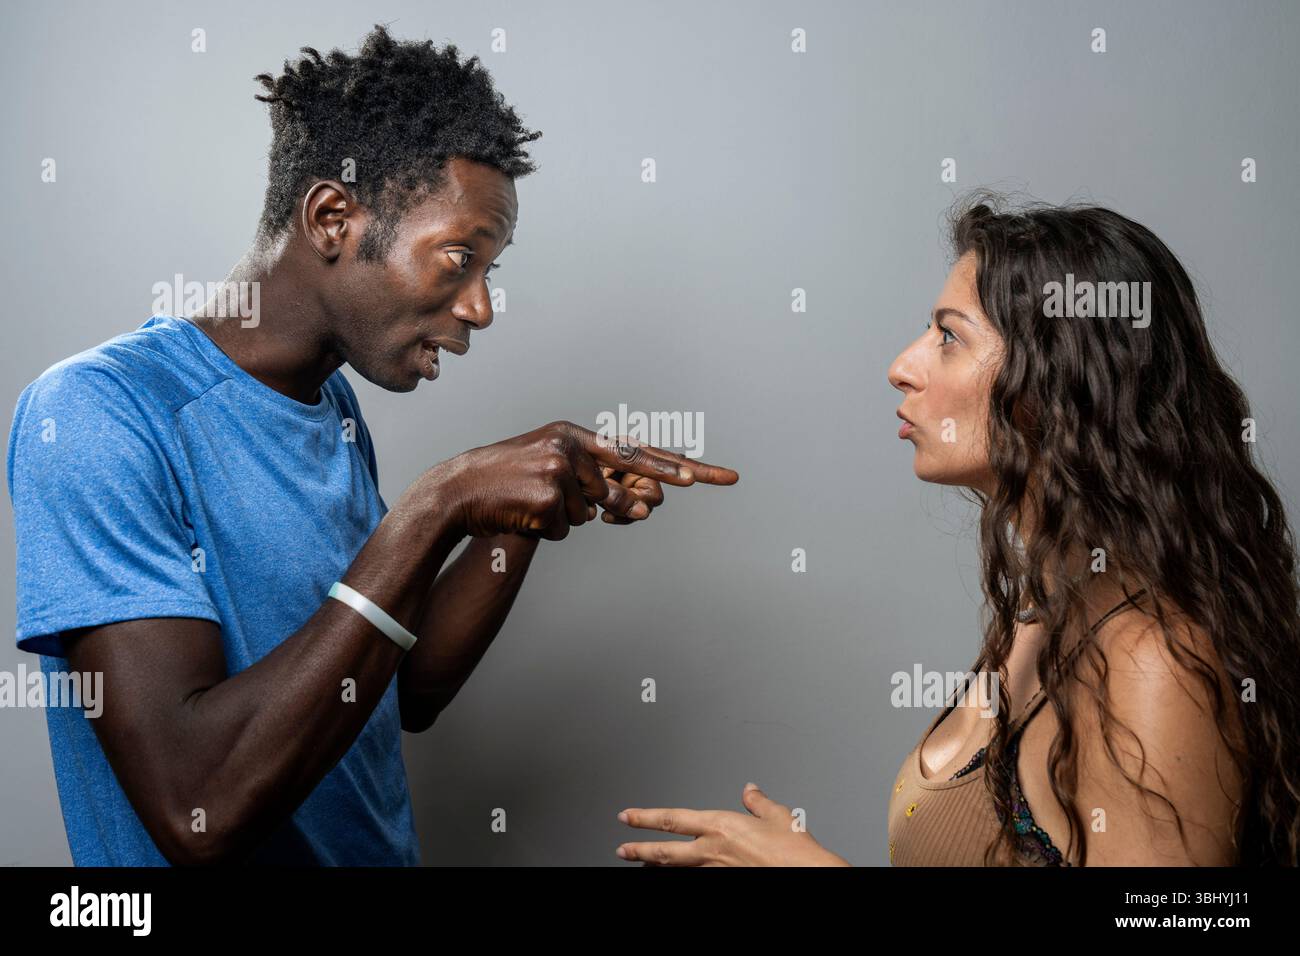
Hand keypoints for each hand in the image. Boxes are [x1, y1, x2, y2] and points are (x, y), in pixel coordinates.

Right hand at [437, 421, 737, 539]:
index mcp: (572, 435)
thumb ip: (593, 482)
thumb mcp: (551, 470)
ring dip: (562, 520)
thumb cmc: (508, 482)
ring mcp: (557, 473)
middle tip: (590, 507)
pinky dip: (547, 531)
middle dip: (611, 507)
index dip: (667, 467)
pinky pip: (565, 530)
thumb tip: (640, 508)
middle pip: (612, 492)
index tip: (700, 477)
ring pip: (587, 515)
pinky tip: (521, 516)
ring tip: (529, 505)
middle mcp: (568, 448)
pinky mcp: (546, 500)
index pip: (631, 451)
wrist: (458, 492)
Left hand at [616, 783, 850, 866]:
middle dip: (640, 848)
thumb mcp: (778, 816)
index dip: (645, 817)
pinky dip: (684, 876)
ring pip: (677, 869)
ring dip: (657, 865)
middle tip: (622, 848)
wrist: (808, 874)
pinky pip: (697, 879)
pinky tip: (678, 875)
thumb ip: (758, 802)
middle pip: (665, 849)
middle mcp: (713, 850)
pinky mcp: (725, 883)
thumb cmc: (795, 852)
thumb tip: (750, 791)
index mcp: (720, 826)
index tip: (628, 815)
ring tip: (640, 863)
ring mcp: (716, 871)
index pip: (672, 818)